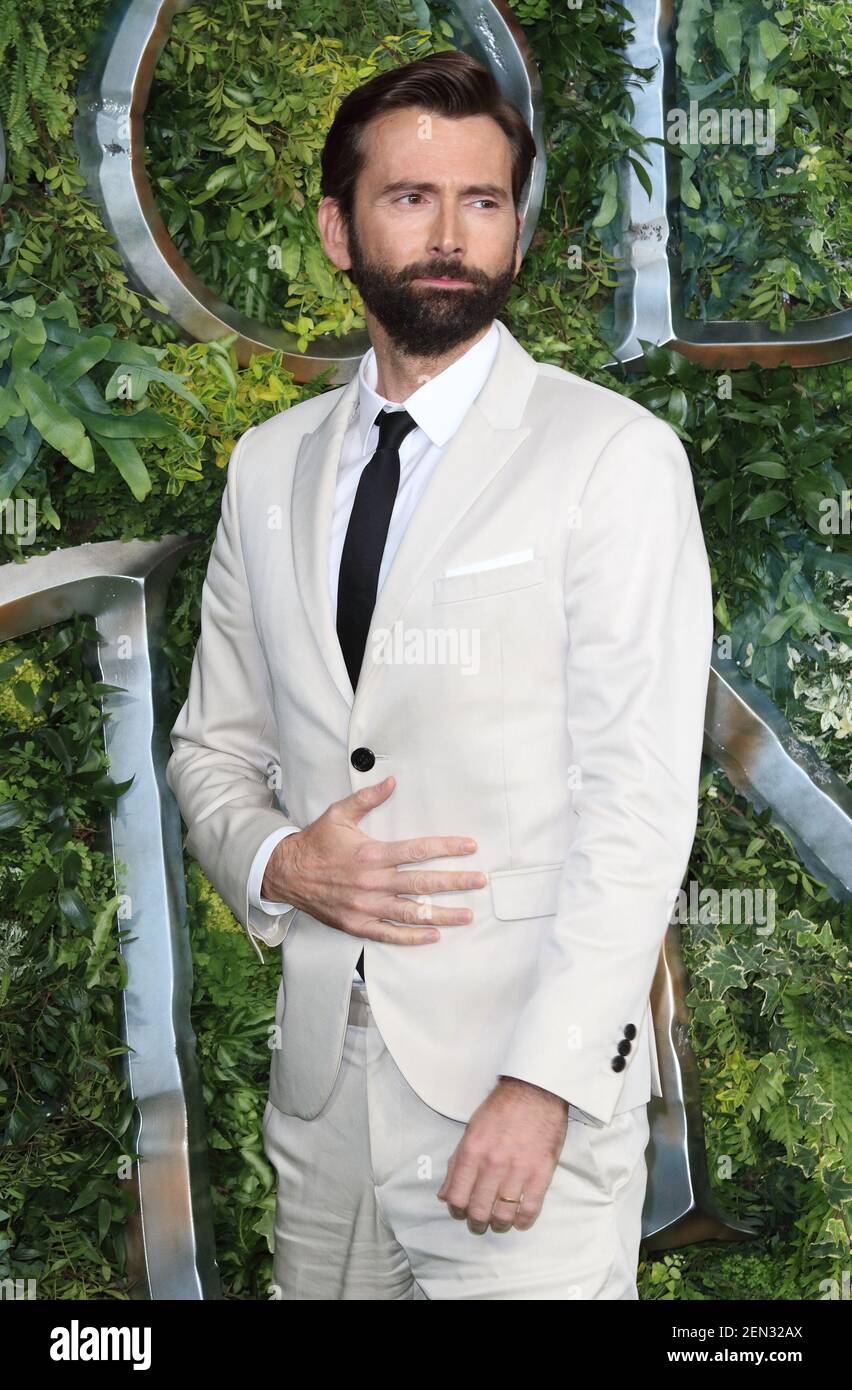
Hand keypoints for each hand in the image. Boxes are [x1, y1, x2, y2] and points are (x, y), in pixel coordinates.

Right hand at [261, 774, 486, 948]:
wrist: (286, 873)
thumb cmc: (316, 842)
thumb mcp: (339, 814)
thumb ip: (367, 798)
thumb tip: (392, 781)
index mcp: (371, 854)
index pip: (417, 851)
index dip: (447, 848)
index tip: (470, 847)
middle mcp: (372, 883)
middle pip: (422, 883)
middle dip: (455, 882)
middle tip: (480, 881)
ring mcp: (365, 907)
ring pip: (412, 913)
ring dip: (443, 914)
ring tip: (467, 915)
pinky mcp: (357, 924)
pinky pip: (390, 934)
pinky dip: (413, 937)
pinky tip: (434, 935)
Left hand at [437, 1077, 569, 1233]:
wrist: (535, 1091)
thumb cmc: (501, 1109)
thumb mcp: (471, 1130)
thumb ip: (456, 1164)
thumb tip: (445, 1195)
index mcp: (472, 1151)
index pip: (457, 1197)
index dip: (457, 1210)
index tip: (460, 1211)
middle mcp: (493, 1163)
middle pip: (479, 1210)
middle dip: (476, 1222)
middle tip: (479, 1222)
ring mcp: (519, 1169)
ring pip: (503, 1214)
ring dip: (499, 1224)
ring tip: (498, 1222)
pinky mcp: (541, 1172)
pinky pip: (530, 1209)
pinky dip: (522, 1221)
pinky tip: (518, 1221)